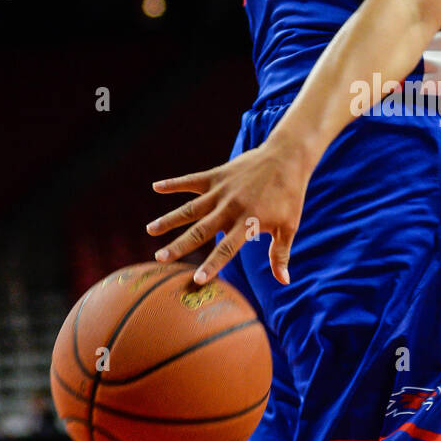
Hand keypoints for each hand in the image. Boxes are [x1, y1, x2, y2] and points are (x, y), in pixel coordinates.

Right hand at [146, 133, 310, 284]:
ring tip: (150, 230)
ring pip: (190, 208)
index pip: (227, 249)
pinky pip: (192, 180)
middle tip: (159, 258)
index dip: (212, 265)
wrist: (287, 158)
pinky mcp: (218, 175)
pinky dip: (174, 184)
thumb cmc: (290, 196)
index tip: (196, 280)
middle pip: (201, 230)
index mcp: (248, 222)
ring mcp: (222, 191)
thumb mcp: (289, 226)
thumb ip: (280, 254)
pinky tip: (155, 187)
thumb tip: (284, 282)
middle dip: (179, 245)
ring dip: (170, 219)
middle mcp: (231, 208)